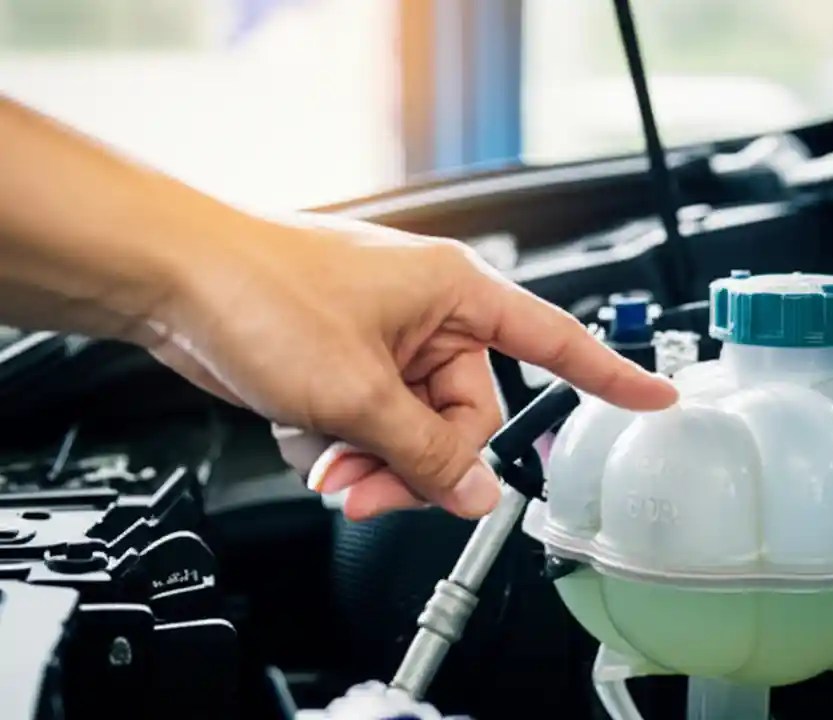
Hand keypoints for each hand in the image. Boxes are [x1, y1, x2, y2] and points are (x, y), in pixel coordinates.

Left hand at [148, 213, 676, 519]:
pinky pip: (376, 423)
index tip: (658, 396)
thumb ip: (427, 452)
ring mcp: (387, 339)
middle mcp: (430, 314)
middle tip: (376, 488)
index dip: (611, 375)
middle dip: (422, 463)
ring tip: (329, 469)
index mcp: (457, 292)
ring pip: (416, 429)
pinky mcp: (348, 360)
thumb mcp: (358, 392)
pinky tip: (305, 439)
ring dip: (376, 463)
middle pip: (468, 416)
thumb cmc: (262, 290)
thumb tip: (478, 494)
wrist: (172, 276)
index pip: (555, 340)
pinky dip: (345, 445)